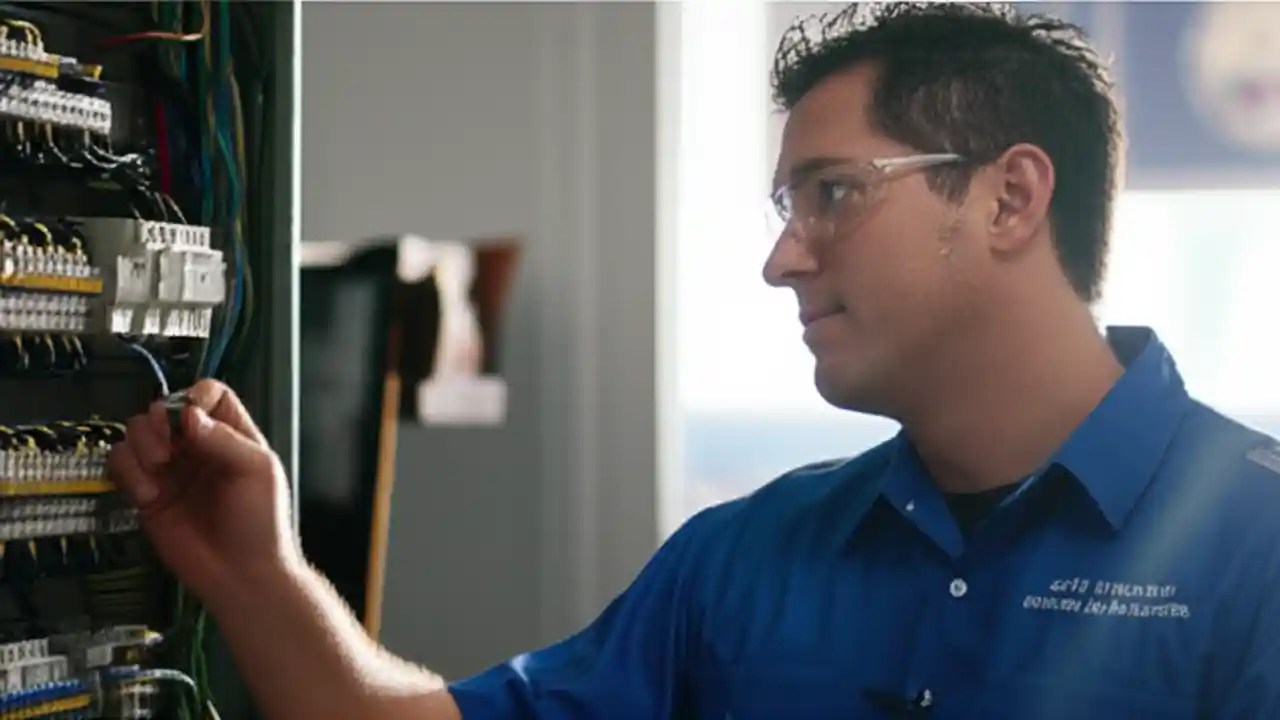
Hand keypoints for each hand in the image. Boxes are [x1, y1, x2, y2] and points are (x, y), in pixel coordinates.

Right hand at [107, 380, 299, 606]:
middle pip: (163, 409)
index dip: (194, 397)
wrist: (241, 576)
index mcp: (232, 434)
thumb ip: (224, 438)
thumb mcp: (256, 472)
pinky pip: (120, 465)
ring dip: (140, 447)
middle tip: (167, 453)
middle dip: (157, 424)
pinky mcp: (147, 494)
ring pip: (136, 433)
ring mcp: (170, 469)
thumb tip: (187, 414)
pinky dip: (127, 473)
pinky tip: (149, 497)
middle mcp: (198, 446)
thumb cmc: (260, 522)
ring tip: (158, 475)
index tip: (188, 419)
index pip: (208, 394)